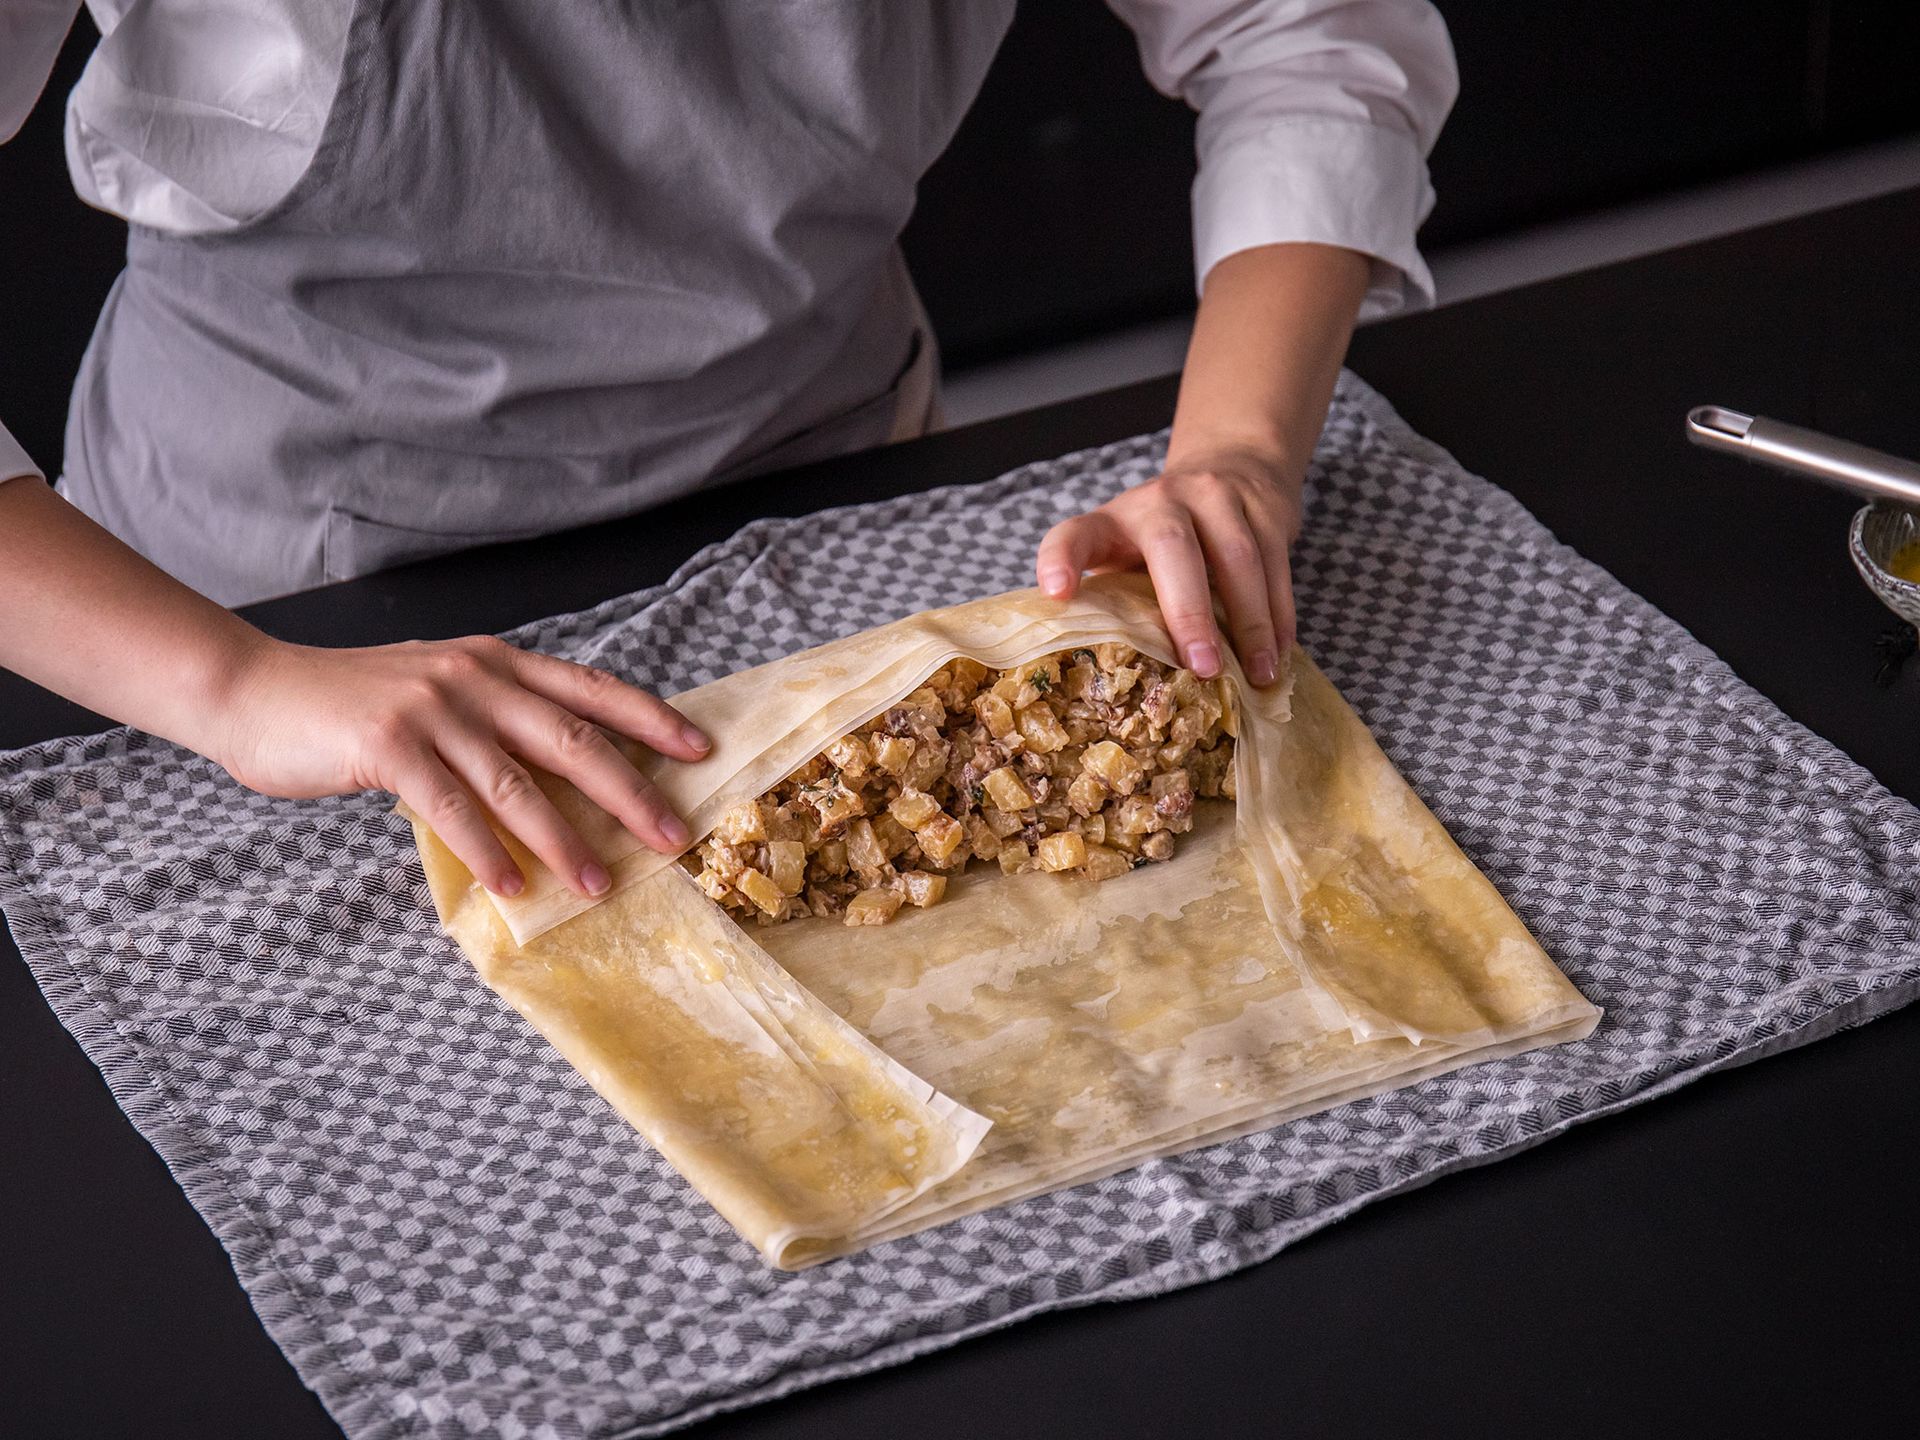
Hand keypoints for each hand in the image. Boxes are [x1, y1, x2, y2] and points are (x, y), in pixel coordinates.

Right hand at [214, 635, 708, 898]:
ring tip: (598, 884)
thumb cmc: (352, 703)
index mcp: (497, 663)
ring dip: (564, 841)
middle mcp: (476, 678)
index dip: (651, 720)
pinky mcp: (389, 744)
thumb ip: (497, 717)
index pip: (592, 690)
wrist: (256, 690)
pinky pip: (453, 808)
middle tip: (673, 836)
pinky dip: (489, 851)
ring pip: (518, 784)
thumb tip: (565, 774)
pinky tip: (516, 886)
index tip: (700, 749)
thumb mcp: (440, 690)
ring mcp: (433, 709)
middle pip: (574, 740)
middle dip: (631, 793)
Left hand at [1035, 443, 1301, 686]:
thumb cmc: (1167, 537)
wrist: (1233, 463)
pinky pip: (1276, 563)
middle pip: (1172, 549)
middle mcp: (1159, 502)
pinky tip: (1279, 653)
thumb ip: (1121, 601)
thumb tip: (1116, 683)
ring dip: (1251, 622)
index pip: (1075, 535)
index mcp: (1113, 522)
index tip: (1057, 595)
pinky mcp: (1262, 505)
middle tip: (1203, 667)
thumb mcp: (1131, 554)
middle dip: (1189, 612)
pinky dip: (1279, 614)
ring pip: (1238, 558)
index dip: (1061, 560)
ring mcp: (1215, 496)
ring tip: (1257, 674)